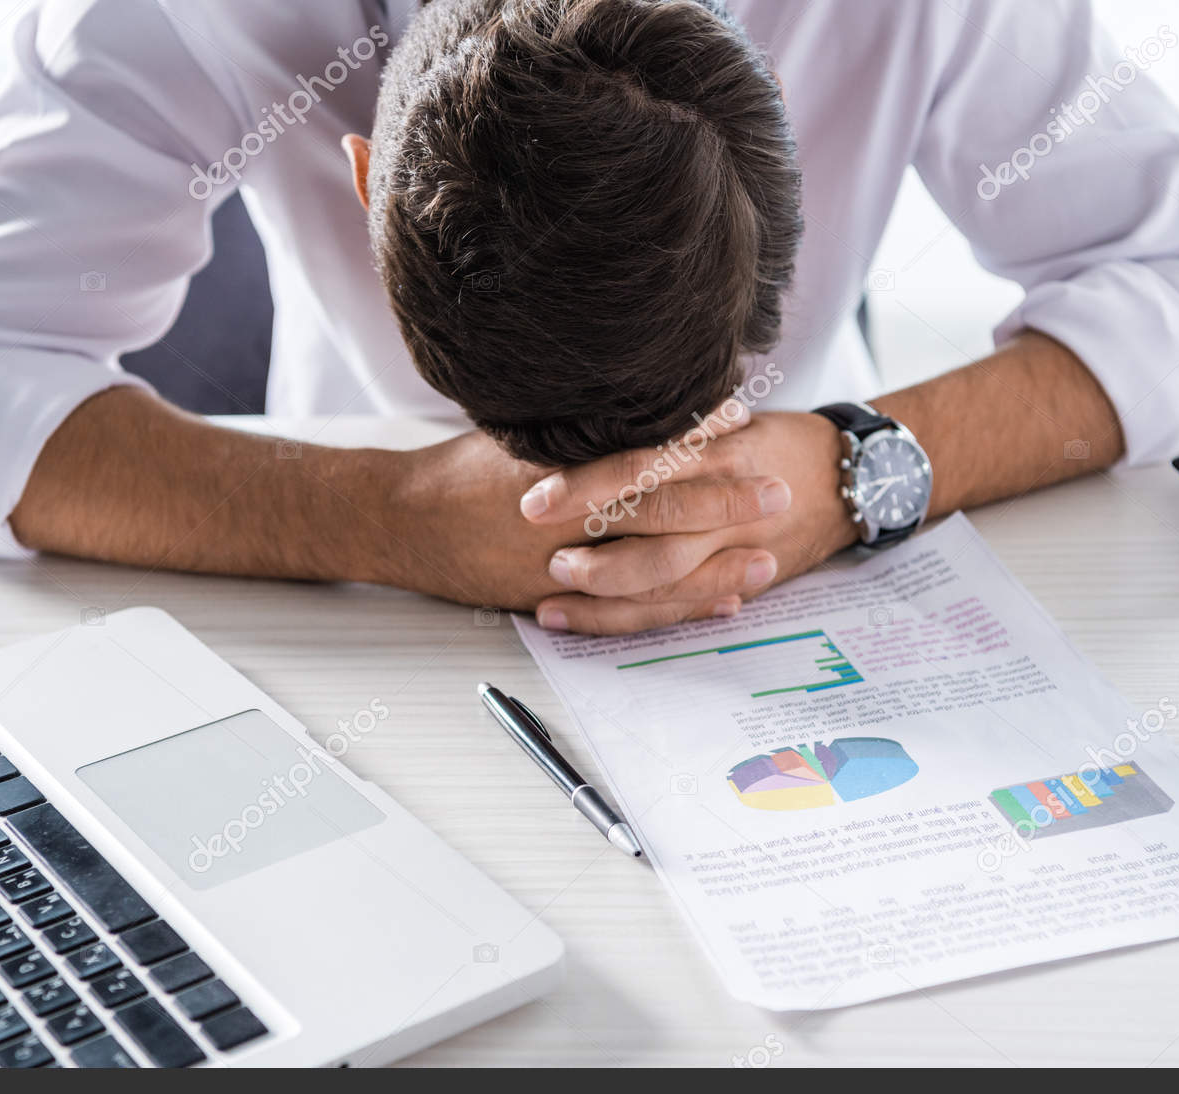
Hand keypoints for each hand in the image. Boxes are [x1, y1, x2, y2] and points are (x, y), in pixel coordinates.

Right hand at [379, 422, 800, 613]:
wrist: (399, 522)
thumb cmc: (459, 471)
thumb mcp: (515, 432)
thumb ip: (574, 424)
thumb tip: (633, 394)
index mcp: (557, 468)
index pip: (637, 448)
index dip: (693, 436)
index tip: (739, 418)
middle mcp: (563, 520)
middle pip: (656, 512)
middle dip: (723, 503)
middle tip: (779, 491)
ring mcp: (560, 567)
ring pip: (650, 572)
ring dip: (713, 568)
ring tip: (766, 559)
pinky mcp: (555, 601)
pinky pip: (626, 613)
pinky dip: (677, 609)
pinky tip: (720, 603)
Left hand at [520, 410, 858, 633]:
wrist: (852, 477)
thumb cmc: (773, 440)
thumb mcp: (725, 418)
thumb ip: (667, 426)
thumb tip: (581, 416)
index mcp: (714, 447)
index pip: (641, 465)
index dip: (584, 485)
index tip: (533, 500)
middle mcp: (725, 496)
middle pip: (652, 527)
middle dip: (594, 549)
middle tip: (545, 560)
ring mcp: (736, 543)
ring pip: (667, 577)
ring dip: (608, 596)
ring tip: (554, 604)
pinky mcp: (743, 576)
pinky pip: (685, 605)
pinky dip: (641, 617)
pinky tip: (594, 620)